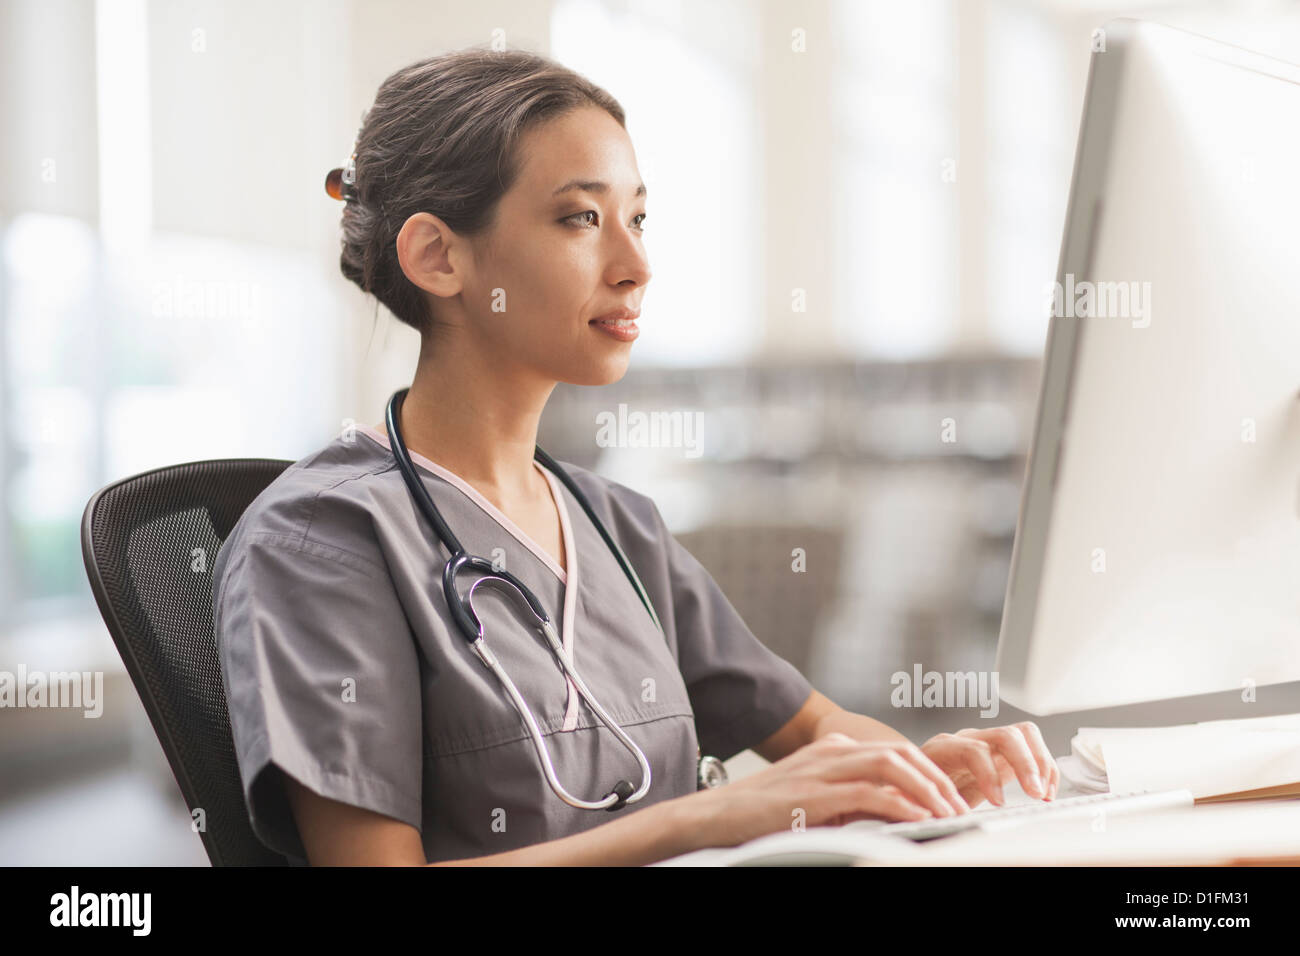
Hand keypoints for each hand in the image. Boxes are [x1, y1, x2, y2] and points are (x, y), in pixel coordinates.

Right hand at [699, 733, 972, 847]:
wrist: (717, 815)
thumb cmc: (763, 813)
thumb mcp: (815, 799)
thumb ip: (850, 799)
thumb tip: (896, 814)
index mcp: (833, 749)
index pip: (894, 751)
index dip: (928, 772)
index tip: (950, 797)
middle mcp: (832, 751)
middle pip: (899, 752)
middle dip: (935, 777)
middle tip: (959, 804)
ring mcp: (823, 768)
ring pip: (891, 766)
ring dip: (925, 788)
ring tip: (947, 812)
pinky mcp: (815, 793)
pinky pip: (869, 793)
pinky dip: (899, 804)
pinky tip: (917, 818)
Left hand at [920, 722, 1058, 808]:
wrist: (918, 779)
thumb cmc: (917, 788)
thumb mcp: (915, 795)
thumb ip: (924, 800)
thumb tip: (932, 809)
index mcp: (943, 748)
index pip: (973, 749)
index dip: (989, 774)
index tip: (998, 802)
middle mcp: (968, 738)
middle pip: (1005, 735)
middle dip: (1024, 764)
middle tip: (1035, 793)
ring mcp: (989, 742)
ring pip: (1023, 734)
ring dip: (1040, 763)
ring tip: (1044, 793)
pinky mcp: (1005, 754)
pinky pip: (1033, 749)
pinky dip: (1045, 769)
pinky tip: (1046, 791)